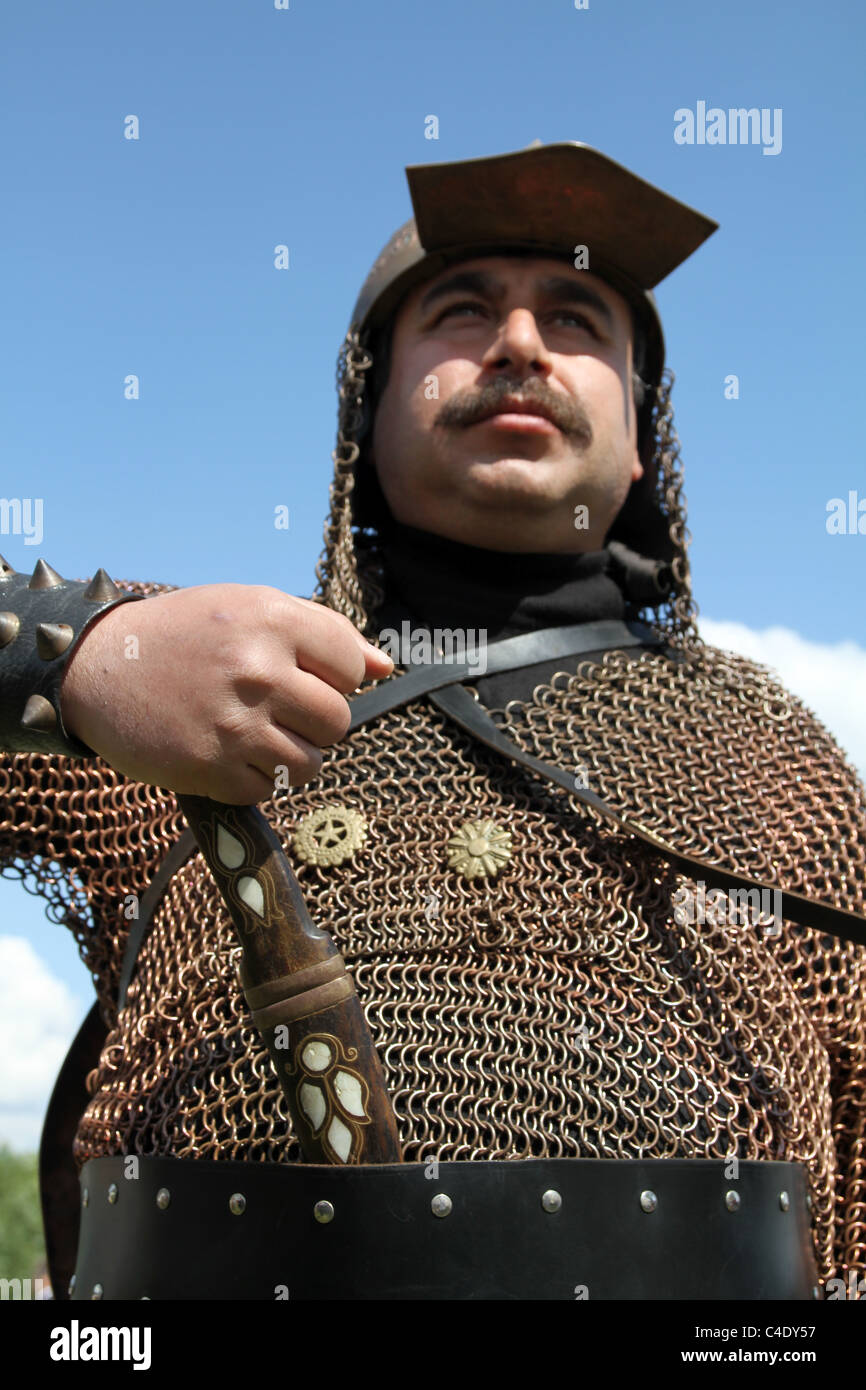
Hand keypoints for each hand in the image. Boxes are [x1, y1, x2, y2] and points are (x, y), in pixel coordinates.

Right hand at [61, 584, 392, 802]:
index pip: (352, 666)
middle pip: (338, 720)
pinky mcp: (211, 769)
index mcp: (271, 621)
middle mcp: (257, 671)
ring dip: (289, 754)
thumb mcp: (250, 606)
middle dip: (315, 719)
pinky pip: (269, 790)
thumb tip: (385, 666)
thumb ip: (324, 631)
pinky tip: (225, 749)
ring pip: (312, 763)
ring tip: (253, 731)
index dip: (333, 675)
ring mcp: (235, 724)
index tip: (301, 673)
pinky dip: (254, 777)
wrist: (97, 667)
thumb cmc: (184, 633)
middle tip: (275, 707)